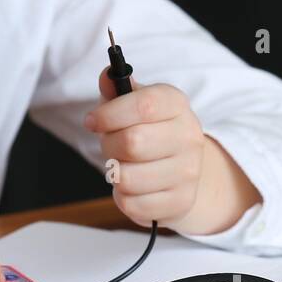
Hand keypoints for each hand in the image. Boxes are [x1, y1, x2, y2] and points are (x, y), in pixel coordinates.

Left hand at [85, 73, 206, 229]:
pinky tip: (134, 188)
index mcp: (177, 104)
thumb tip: (106, 77)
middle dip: (108, 146)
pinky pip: (132, 204)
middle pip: (132, 143)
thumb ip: (115, 90)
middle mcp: (189, 136)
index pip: (144, 105)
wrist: (182, 170)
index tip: (92, 122)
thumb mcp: (132, 104)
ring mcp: (189, 172)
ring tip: (124, 167)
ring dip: (115, 175)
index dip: (109, 114)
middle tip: (111, 147)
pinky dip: (123, 198)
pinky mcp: (180, 202)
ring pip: (128, 178)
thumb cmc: (149, 132)